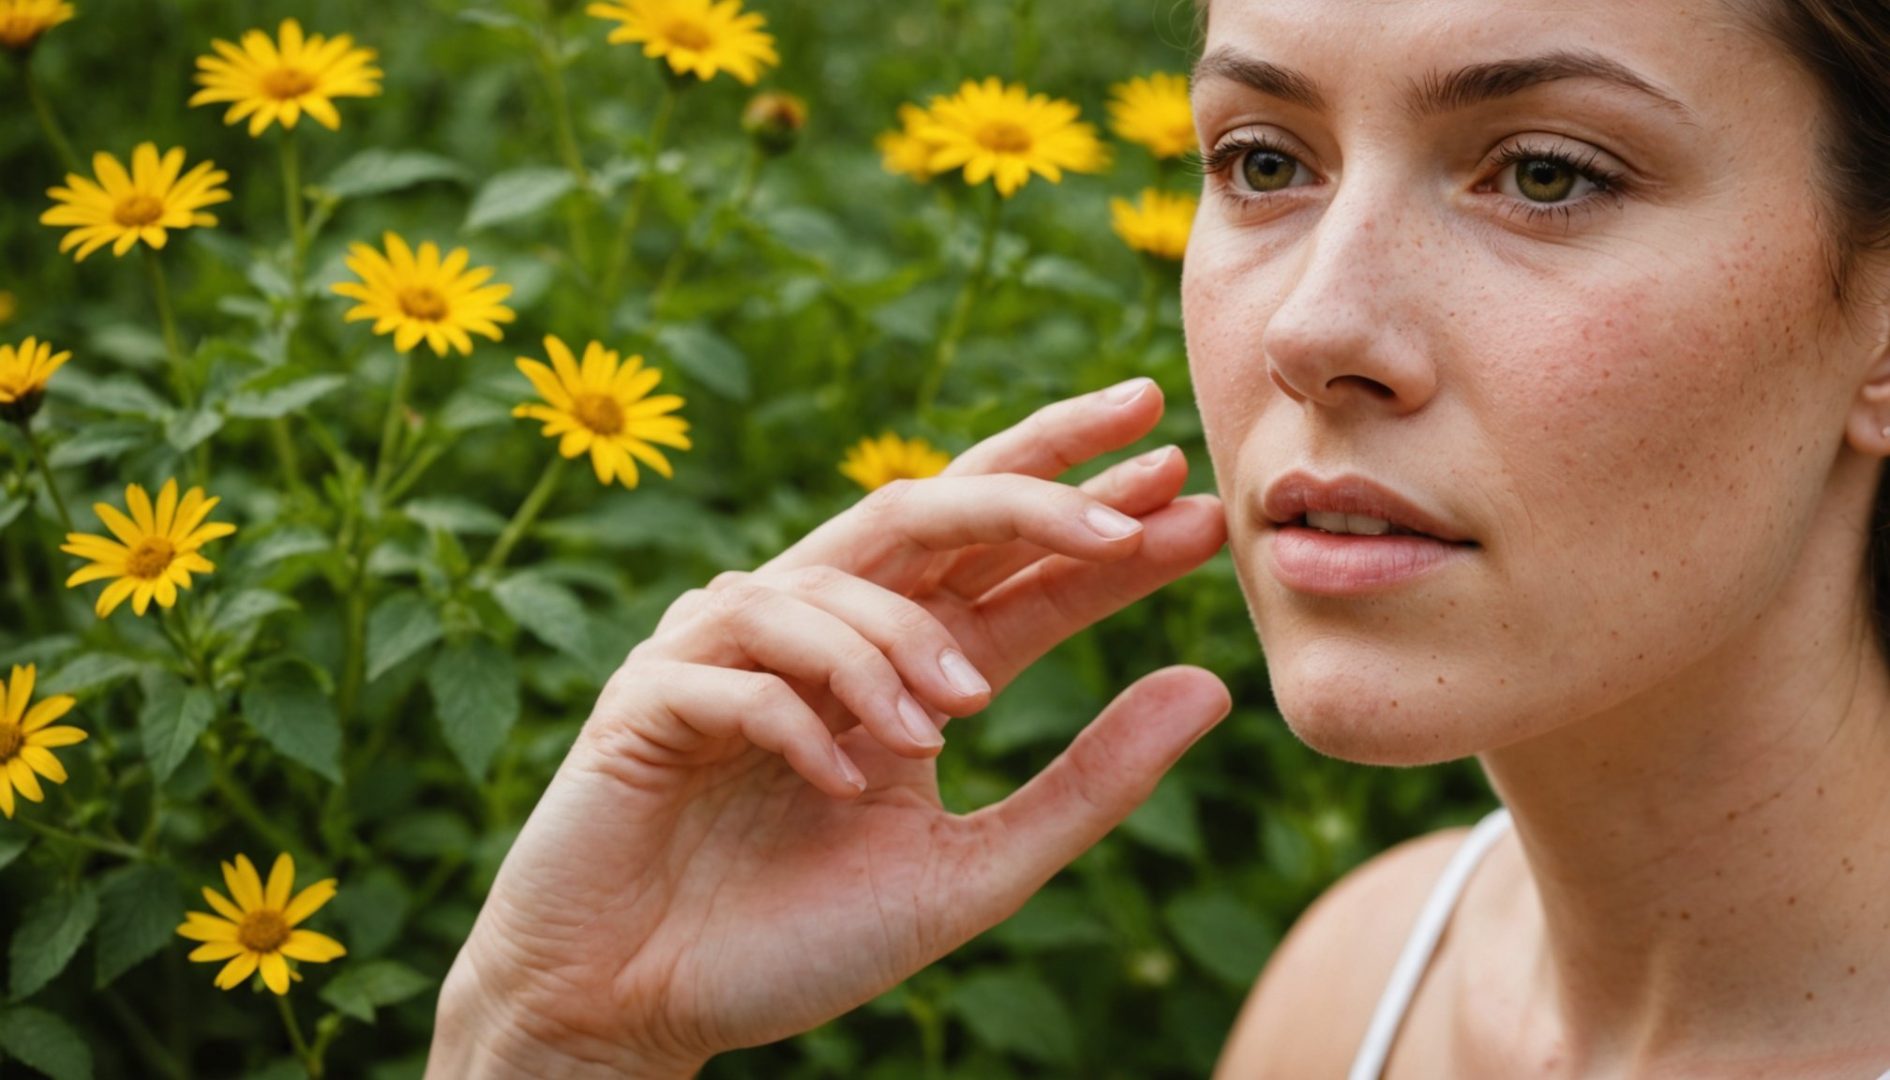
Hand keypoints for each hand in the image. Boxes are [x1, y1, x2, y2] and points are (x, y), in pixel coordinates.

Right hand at [428, 377, 1231, 1077]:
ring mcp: (730, 652)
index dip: (1099, 525)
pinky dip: (801, 717)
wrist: (638, 1012)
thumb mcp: (974, 870)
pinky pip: (740, 671)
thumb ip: (1088, 785)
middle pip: (931, 511)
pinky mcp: (650, 693)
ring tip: (959, 715)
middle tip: (1140, 462)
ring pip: (835, 581)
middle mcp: (822, 635)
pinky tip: (842, 780)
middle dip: (1037, 477)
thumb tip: (1214, 687)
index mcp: (901, 668)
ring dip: (906, 643)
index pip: (1011, 569)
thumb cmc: (797, 941)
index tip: (1194, 494)